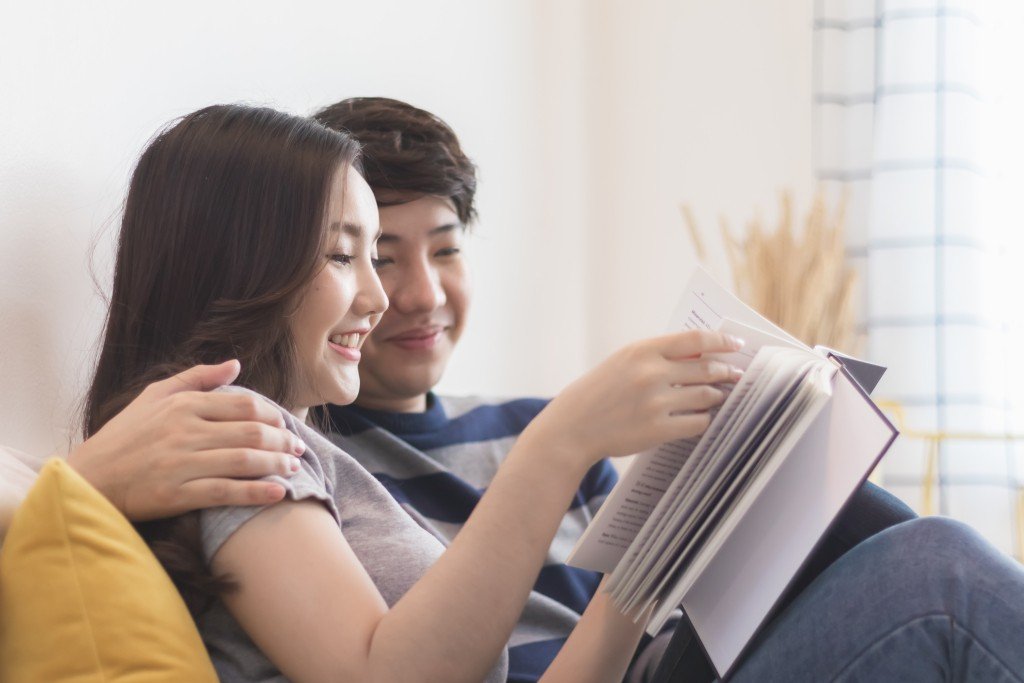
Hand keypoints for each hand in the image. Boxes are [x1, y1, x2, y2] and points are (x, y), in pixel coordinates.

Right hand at [67, 360, 304, 520]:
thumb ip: (196, 377)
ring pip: (243, 461)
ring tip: (293, 468)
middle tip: (298, 449)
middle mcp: (184, 432)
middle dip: (282, 441)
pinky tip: (277, 493)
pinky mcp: (176, 495)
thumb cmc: (124, 437)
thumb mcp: (153, 396)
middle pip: (250, 433)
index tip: (286, 426)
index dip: (272, 416)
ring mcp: (180, 464)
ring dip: (276, 464)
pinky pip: (226, 492)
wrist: (88, 480)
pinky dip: (256, 493)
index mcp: (182, 406)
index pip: (243, 406)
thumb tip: (235, 364)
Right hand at [526, 330, 743, 466]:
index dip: (722, 341)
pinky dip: (705, 418)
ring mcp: (655, 403)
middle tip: (735, 374)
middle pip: (707, 368)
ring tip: (721, 395)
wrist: (573, 427)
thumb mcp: (623, 362)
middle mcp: (650, 374)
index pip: (695, 340)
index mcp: (642, 351)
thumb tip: (701, 354)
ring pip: (707, 396)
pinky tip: (703, 417)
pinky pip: (698, 422)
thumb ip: (657, 356)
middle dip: (727, 371)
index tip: (737, 345)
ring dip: (719, 395)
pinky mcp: (658, 430)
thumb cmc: (599, 392)